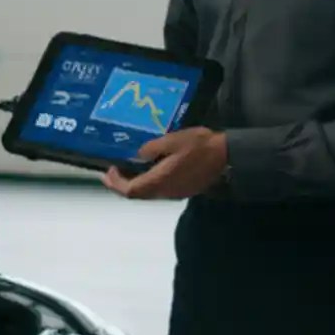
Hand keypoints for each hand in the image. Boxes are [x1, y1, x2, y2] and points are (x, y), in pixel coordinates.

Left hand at [101, 127, 226, 199]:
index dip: (116, 184)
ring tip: (127, 169)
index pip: (131, 190)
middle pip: (137, 195)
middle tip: (112, 173)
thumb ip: (151, 148)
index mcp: (159, 181)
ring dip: (135, 184)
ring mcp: (175, 193)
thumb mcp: (171, 140)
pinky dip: (148, 182)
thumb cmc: (198, 146)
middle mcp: (165, 192)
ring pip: (148, 193)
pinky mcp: (183, 190)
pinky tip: (148, 169)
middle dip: (122, 185)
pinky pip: (159, 190)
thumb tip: (138, 155)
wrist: (227, 156)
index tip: (108, 172)